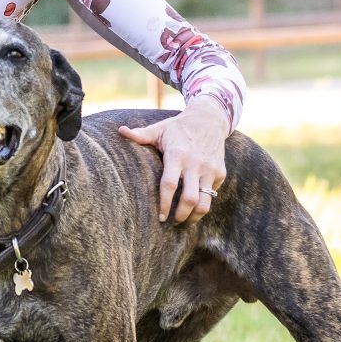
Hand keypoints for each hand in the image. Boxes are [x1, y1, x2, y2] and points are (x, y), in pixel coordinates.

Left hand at [117, 97, 229, 223]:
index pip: (169, 184)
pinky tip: (195, 205)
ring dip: (195, 216)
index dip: (164, 203)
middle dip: (181, 215)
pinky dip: (204, 202)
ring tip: (185, 221)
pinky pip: (213, 194)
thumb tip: (120, 131)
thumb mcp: (160, 128)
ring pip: (205, 202)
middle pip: (189, 199)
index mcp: (177, 155)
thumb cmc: (178, 127)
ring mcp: (210, 169)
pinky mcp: (220, 173)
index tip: (160, 217)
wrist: (209, 119)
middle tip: (172, 221)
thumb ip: (141, 134)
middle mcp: (195, 164)